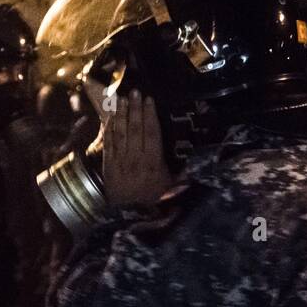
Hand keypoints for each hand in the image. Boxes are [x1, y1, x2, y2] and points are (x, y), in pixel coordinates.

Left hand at [102, 91, 173, 207]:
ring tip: (121, 99)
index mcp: (153, 162)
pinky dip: (109, 129)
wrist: (130, 215)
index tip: (149, 100)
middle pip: (135, 129)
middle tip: (134, 92)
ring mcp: (120, 161)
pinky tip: (110, 117)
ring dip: (120, 114)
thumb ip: (181, 170)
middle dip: (134, 108)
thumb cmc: (154, 199)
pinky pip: (108, 143)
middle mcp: (135, 158)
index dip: (150, 115)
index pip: (151, 133)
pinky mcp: (108, 164)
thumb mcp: (171, 185)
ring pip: (120, 133)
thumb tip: (198, 158)